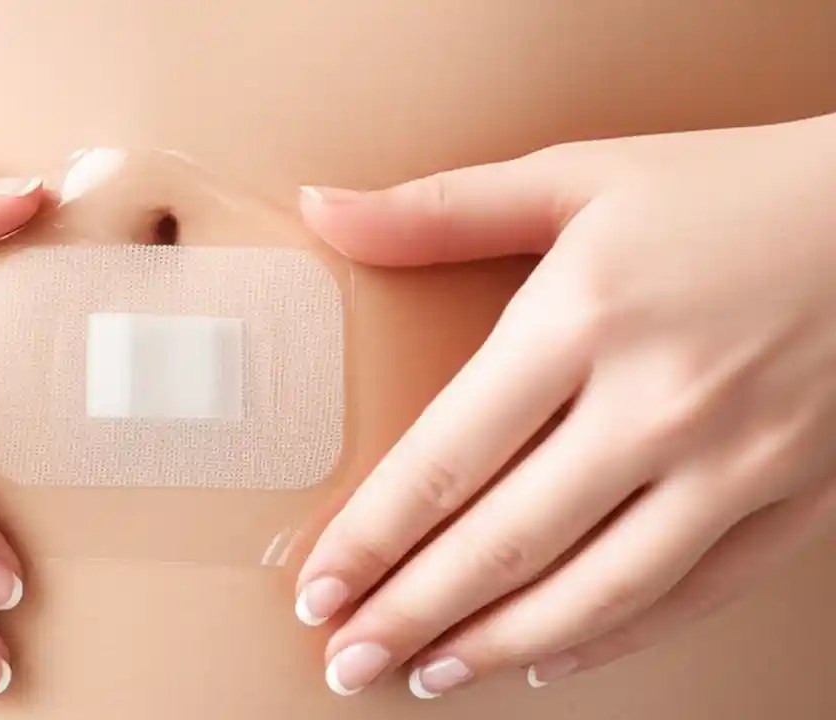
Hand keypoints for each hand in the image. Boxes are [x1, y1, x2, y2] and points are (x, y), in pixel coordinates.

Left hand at [295, 113, 835, 697]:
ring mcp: (734, 461)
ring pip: (594, 592)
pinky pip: (691, 596)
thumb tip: (323, 211)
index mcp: (585, 316)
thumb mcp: (576, 177)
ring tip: (425, 674)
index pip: (448, 457)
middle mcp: (658, 401)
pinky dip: (612, 639)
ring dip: (496, 645)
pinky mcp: (793, 498)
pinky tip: (547, 657)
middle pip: (506, 541)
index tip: (319, 586)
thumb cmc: (724, 190)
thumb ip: (440, 209)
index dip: (371, 536)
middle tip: (346, 658)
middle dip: (410, 614)